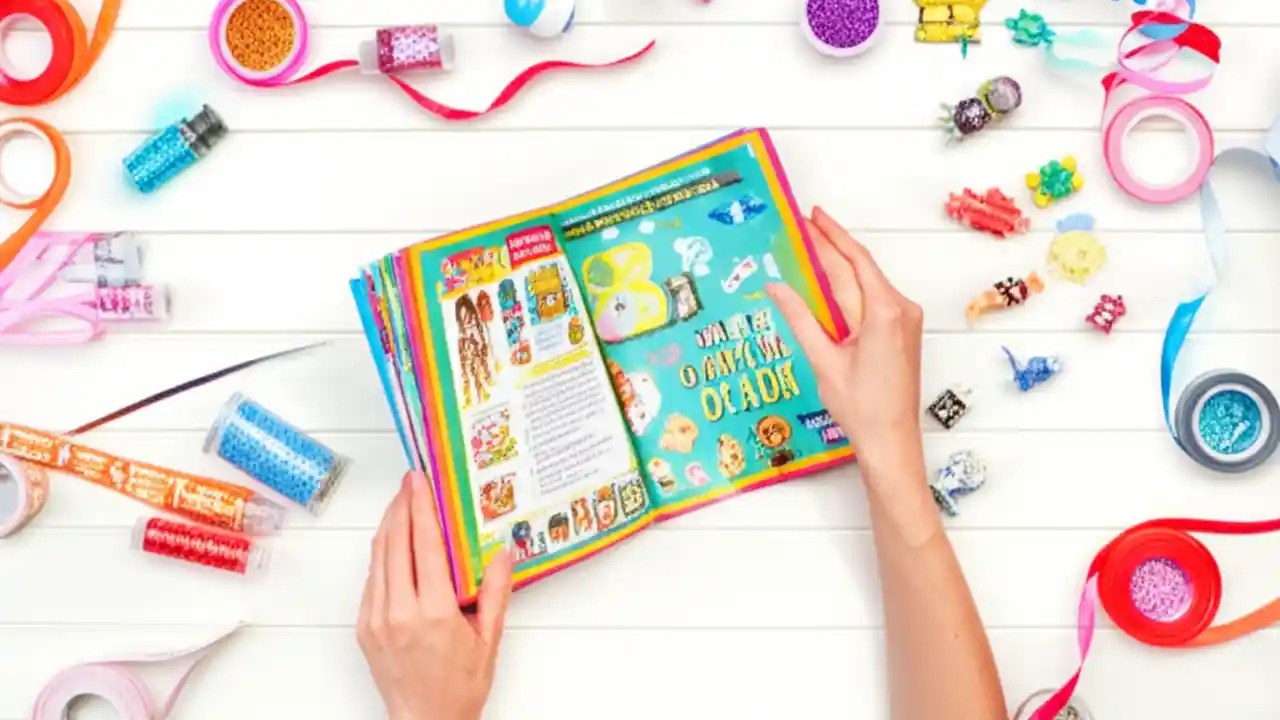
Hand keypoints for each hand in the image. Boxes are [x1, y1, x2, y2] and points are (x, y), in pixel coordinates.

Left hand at [358, 471, 514, 719]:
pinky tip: (393, 543)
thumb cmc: (458, 688)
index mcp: (434, 613)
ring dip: (389, 525)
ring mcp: (377, 619)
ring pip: (378, 557)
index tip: (420, 482)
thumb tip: (502, 552)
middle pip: (394, 542)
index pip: (424, 544)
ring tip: (401, 504)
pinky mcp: (364, 626)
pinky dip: (382, 554)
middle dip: (401, 506)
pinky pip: (372, 579)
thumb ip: (495, 592)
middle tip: (410, 482)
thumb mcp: (488, 640)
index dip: (421, 507)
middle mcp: (399, 612)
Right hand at [767, 206, 925, 486]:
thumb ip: (800, 319)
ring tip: (810, 250)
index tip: (812, 216)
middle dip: (831, 247)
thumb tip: (775, 287)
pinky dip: (850, 290)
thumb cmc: (862, 408)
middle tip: (803, 227)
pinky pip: (873, 301)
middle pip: (859, 269)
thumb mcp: (824, 361)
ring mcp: (905, 322)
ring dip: (839, 267)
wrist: (892, 441)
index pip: (853, 262)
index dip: (831, 235)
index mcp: (884, 313)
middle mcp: (901, 311)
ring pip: (866, 284)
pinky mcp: (902, 333)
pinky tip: (828, 285)